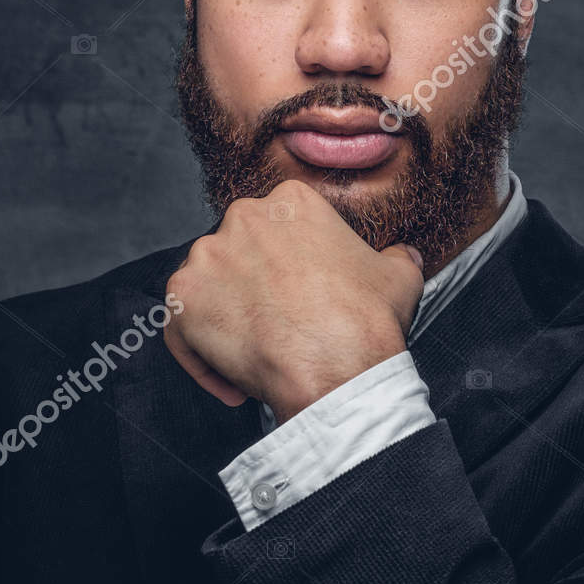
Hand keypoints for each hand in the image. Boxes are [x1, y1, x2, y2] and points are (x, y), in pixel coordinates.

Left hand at [162, 179, 423, 422]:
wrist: (338, 372)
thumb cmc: (366, 322)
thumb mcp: (399, 275)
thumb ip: (396, 255)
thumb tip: (403, 255)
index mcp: (291, 202)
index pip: (278, 230)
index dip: (289, 269)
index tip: (301, 298)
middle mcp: (243, 217)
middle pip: (239, 254)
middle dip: (254, 290)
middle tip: (278, 327)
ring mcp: (206, 256)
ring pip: (207, 288)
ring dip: (226, 321)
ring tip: (256, 356)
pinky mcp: (182, 298)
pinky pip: (180, 327)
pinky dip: (200, 357)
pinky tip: (232, 381)